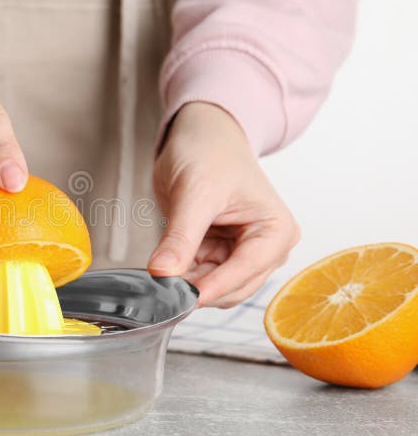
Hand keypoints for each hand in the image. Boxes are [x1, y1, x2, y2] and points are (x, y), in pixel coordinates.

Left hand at [148, 102, 299, 307]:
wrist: (200, 137)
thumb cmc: (210, 153)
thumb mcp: (195, 193)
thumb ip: (180, 237)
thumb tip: (163, 272)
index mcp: (276, 230)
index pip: (247, 270)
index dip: (213, 287)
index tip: (182, 298)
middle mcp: (266, 248)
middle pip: (232, 287)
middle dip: (198, 288)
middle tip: (161, 287)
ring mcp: (241, 254)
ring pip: (214, 287)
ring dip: (187, 285)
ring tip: (159, 275)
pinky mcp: (218, 254)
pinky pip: (199, 277)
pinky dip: (181, 277)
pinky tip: (163, 268)